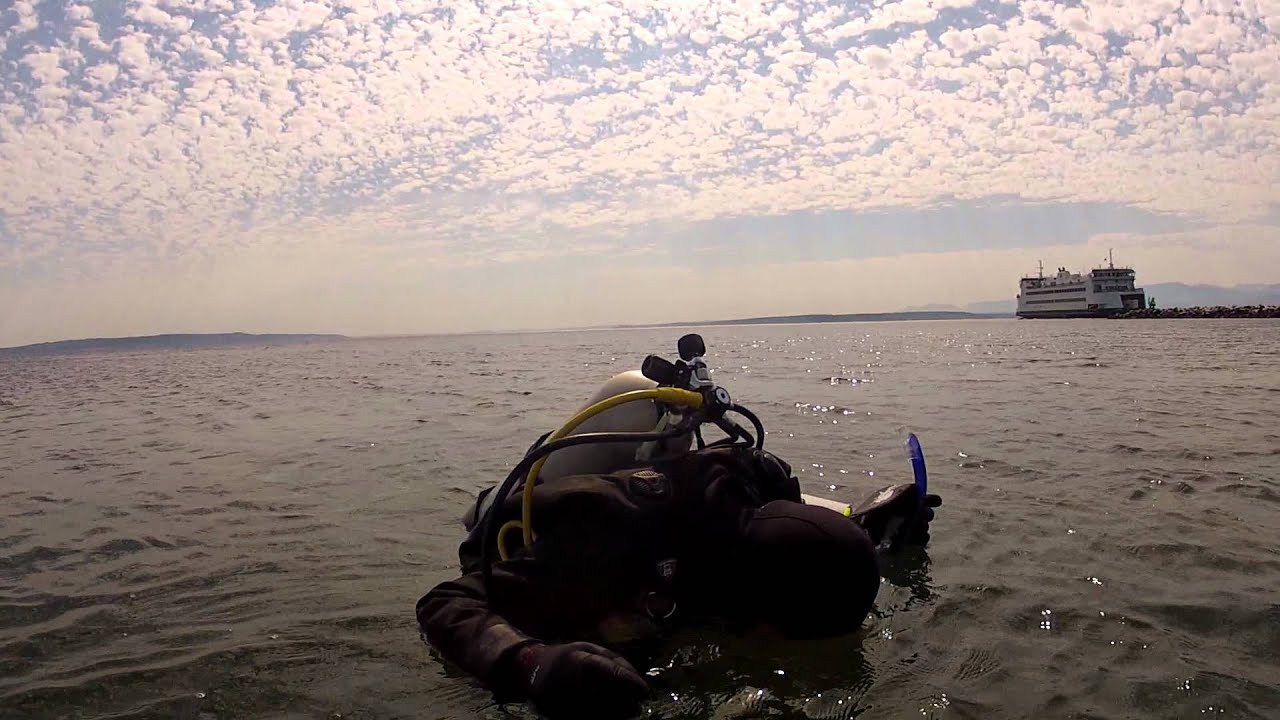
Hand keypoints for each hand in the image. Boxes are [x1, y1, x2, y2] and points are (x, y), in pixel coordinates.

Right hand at [515, 641, 648, 718]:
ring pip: (603, 713)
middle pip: (611, 698)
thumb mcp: (590, 649)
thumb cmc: (568, 657)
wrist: (533, 671)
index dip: (633, 684)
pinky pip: (590, 719)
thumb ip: (615, 661)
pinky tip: (611, 713)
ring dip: (619, 713)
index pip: (614, 675)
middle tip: (637, 702)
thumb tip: (637, 679)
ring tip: (628, 709)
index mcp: (583, 662)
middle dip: (629, 702)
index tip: (644, 690)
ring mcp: (567, 702)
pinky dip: (604, 717)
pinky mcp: (562, 715)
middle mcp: (575, 683)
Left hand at [849, 483, 942, 549]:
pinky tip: (915, 537)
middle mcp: (904, 512)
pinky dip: (920, 537)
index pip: (920, 498)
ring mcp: (905, 527)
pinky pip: (921, 539)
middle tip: (919, 515)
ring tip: (912, 526)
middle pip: (925, 513)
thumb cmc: (877, 513)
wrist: (865, 533)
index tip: (936, 502)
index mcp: (900, 500)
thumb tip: (919, 489)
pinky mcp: (905, 541)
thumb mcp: (892, 498)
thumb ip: (907, 492)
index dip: (930, 500)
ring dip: (921, 526)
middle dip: (924, 513)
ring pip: (924, 526)